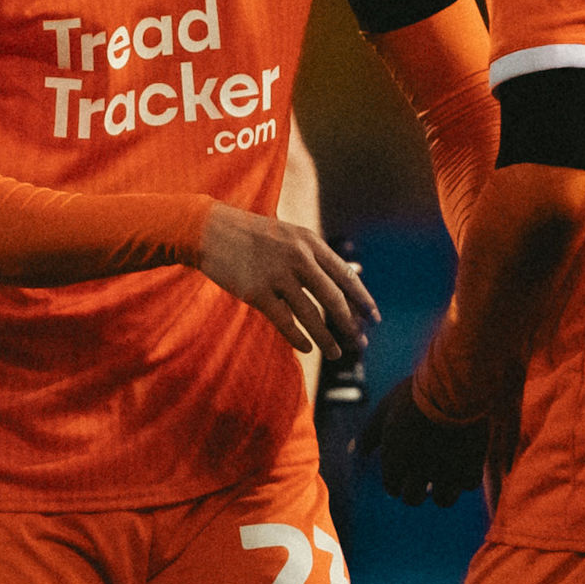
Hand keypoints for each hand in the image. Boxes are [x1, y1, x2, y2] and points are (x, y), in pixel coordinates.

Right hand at [195, 200, 376, 357]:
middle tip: (360, 344)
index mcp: (310, 242)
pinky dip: (298, 337)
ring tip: (335, 354)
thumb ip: (321, 256)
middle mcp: (298, 258)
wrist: (209, 229)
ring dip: (326, 338)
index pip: (345, 276)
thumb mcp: (292, 236)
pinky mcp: (256, 291)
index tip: (374, 319)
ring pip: (311, 315)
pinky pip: (284, 321)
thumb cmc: (253, 234)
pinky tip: (306, 348)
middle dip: (349, 325)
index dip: (363, 300)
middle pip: (333, 299)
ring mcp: (277, 275)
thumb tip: (356, 272)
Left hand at [357, 373, 485, 506]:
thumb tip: (357, 453)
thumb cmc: (415, 394)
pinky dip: (465, 477)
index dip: (395, 481)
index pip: (392, 486)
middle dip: (414, 491)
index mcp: (395, 458)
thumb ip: (369, 434)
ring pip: (442, 499)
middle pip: (413, 499)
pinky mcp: (473, 464)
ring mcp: (447, 469)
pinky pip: (468, 484)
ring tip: (444, 477)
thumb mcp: (386, 409)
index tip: (402, 472)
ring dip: (441, 490)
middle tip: (421, 479)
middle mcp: (419, 470)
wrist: (453, 385)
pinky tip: (464, 464)